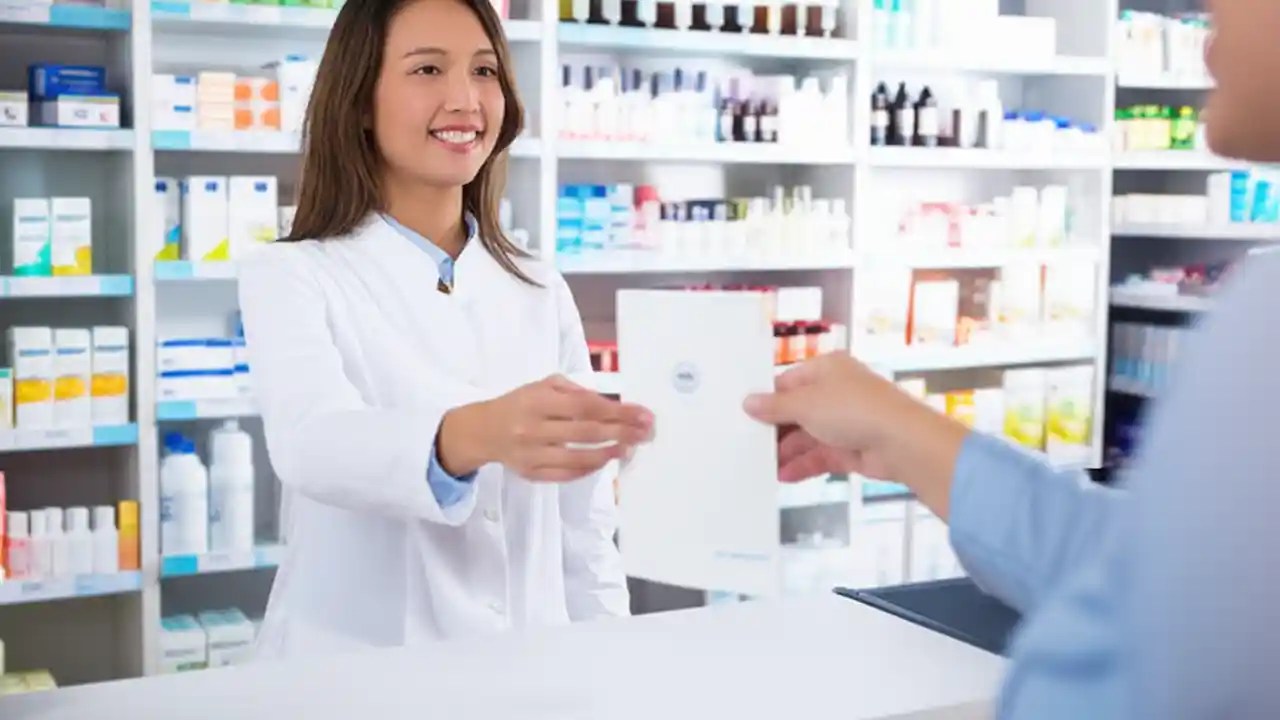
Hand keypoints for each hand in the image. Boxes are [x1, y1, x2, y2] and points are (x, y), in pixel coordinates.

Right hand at [448, 375, 652, 482]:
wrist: (483, 431)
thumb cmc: (520, 404)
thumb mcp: (543, 386)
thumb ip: (574, 391)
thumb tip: (609, 404)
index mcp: (538, 400)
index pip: (585, 406)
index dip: (617, 411)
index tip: (643, 413)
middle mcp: (534, 428)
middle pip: (587, 432)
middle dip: (622, 432)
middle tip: (647, 432)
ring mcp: (532, 454)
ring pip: (578, 457)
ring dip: (610, 453)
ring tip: (631, 448)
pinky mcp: (531, 474)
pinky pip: (566, 474)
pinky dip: (589, 468)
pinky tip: (606, 461)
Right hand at [743, 354, 966, 497]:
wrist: (902, 442)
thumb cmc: (854, 409)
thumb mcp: (805, 403)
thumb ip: (775, 406)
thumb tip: (749, 402)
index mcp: (827, 369)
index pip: (789, 381)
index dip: (768, 398)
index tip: (745, 415)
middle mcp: (837, 392)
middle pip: (798, 411)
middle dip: (776, 429)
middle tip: (749, 444)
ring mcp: (846, 422)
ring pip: (808, 436)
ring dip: (788, 451)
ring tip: (762, 465)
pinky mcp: (852, 448)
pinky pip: (821, 456)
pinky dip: (804, 465)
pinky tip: (784, 475)